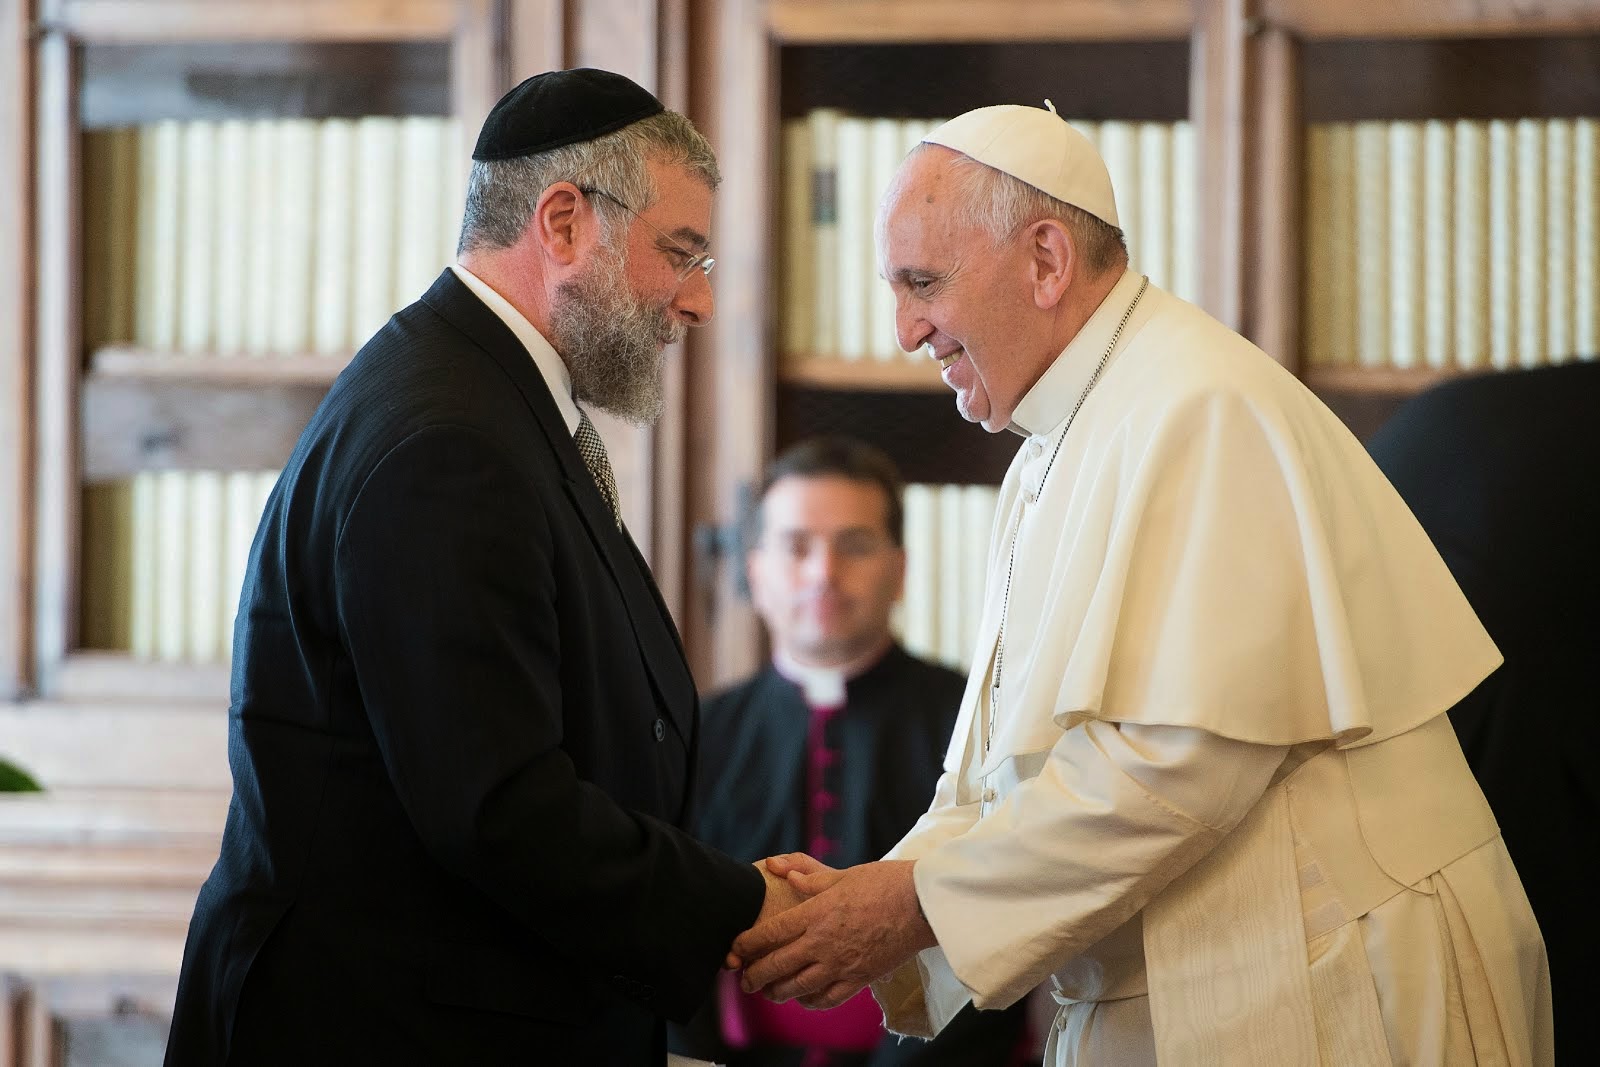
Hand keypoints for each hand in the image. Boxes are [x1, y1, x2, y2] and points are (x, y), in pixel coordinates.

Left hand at [731, 860, 936, 1009]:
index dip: (747, 944)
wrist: (923, 904)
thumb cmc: (884, 883)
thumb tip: (781, 869)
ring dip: (777, 992)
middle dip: (754, 975)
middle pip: (777, 966)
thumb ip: (810, 878)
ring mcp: (841, 964)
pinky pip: (828, 999)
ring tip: (768, 992)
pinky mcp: (860, 979)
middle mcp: (822, 943)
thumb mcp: (842, 875)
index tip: (735, 949)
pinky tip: (805, 998)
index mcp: (815, 914)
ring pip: (798, 987)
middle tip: (744, 978)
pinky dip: (811, 1001)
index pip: (770, 934)